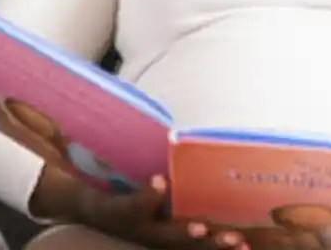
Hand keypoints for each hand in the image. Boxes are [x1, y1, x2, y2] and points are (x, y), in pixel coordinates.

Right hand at [0, 99, 241, 248]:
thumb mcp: (97, 158)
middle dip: (183, 230)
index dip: (143, 197)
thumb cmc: (97, 173)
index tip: (158, 183)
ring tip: (236, 241)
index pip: (126, 206)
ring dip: (210, 243)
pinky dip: (216, 245)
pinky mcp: (168, 237)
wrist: (86, 204)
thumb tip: (111, 96)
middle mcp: (135, 227)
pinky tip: (244, 244)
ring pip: (182, 244)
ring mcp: (153, 235)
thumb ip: (108, 137)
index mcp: (112, 208)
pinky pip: (194, 245)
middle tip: (202, 227)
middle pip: (160, 234)